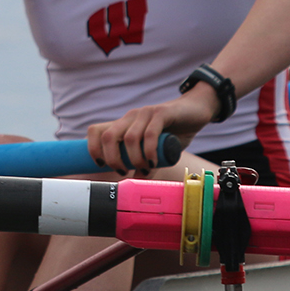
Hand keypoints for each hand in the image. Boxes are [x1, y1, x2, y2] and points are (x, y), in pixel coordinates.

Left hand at [87, 88, 217, 174]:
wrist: (196, 110)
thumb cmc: (174, 130)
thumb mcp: (154, 148)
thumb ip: (144, 161)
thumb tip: (134, 180)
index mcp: (124, 124)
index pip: (96, 131)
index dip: (93, 149)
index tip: (102, 165)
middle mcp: (130, 117)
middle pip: (108, 136)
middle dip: (112, 159)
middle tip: (124, 171)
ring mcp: (145, 113)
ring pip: (129, 138)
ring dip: (134, 159)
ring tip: (144, 168)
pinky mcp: (161, 113)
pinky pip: (150, 134)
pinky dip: (149, 151)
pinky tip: (153, 162)